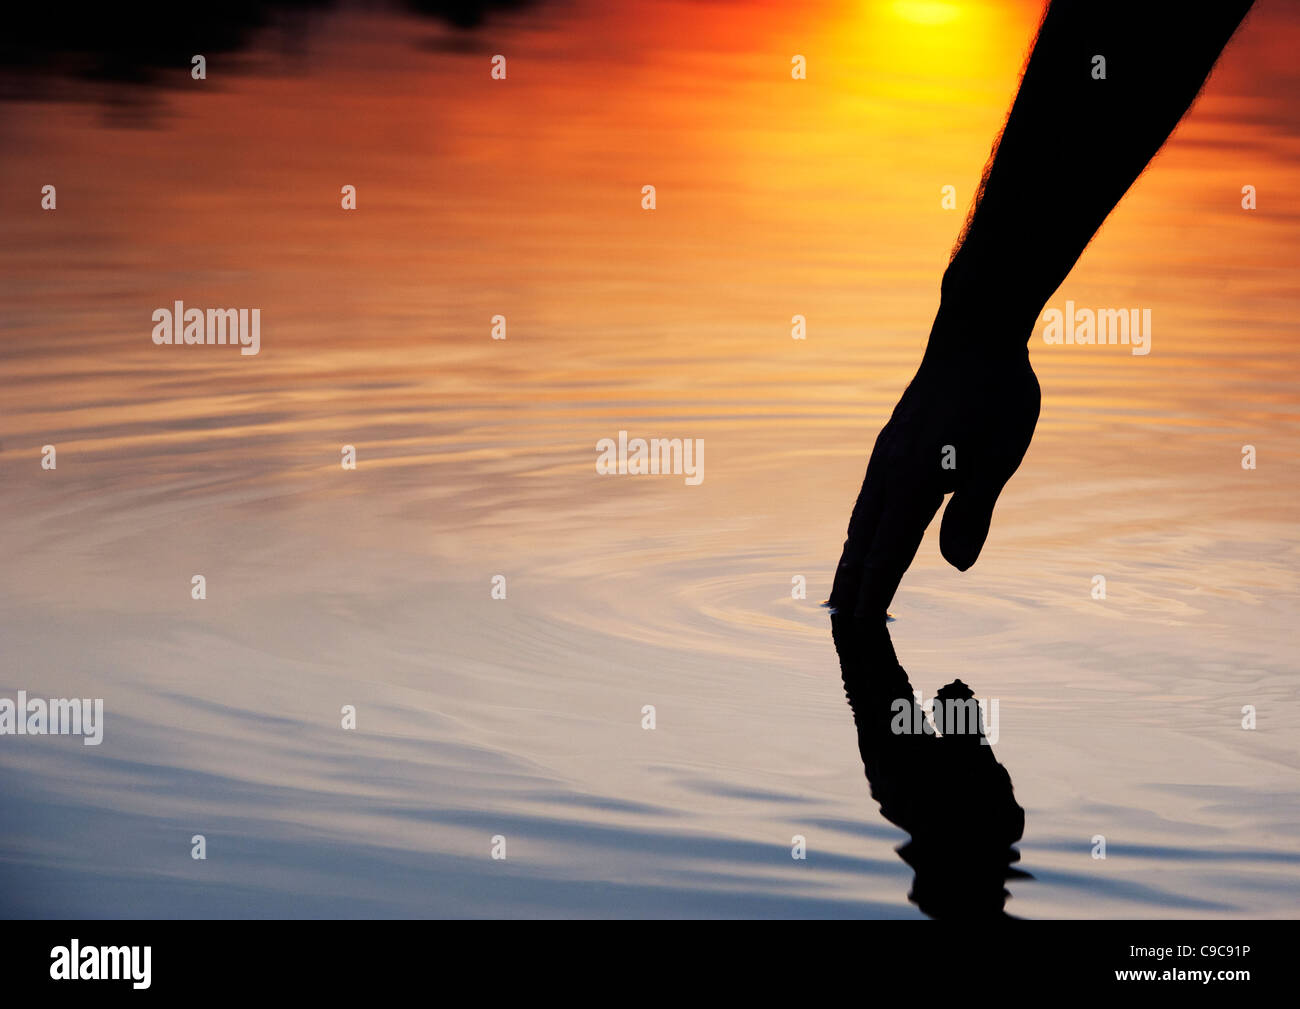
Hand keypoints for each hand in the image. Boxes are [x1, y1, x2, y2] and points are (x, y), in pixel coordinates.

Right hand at [829, 321, 1040, 620]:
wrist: (973, 335)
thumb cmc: (996, 395)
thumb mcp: (999, 457)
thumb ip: (974, 512)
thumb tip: (956, 567)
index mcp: (913, 482)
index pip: (888, 552)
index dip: (875, 593)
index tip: (862, 628)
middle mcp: (888, 473)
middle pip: (863, 544)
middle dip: (851, 587)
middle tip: (839, 626)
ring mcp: (884, 459)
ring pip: (860, 522)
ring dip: (851, 561)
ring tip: (842, 592)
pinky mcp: (890, 447)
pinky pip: (866, 502)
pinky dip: (859, 533)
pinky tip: (863, 538)